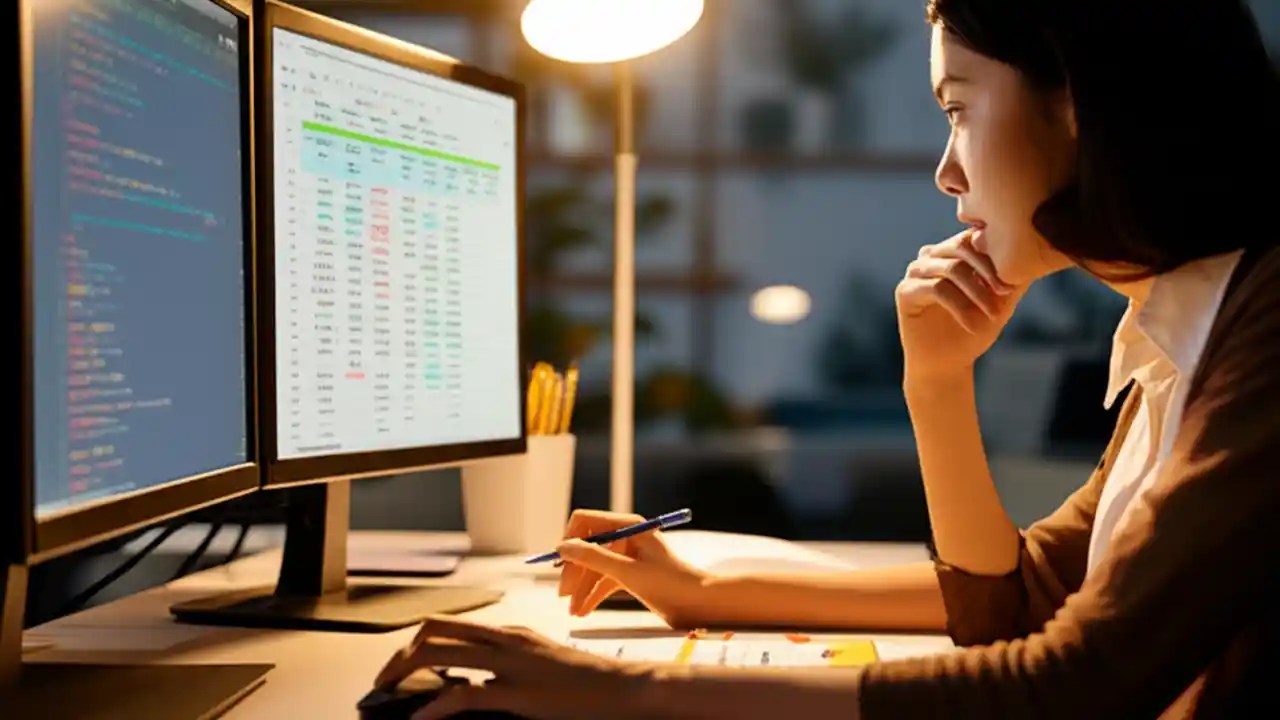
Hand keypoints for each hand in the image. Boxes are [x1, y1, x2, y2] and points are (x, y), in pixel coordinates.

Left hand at [375, 616, 653, 719]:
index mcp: (510, 633)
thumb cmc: (586, 683)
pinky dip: (434, 707)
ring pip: (440, 652)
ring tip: (386, 693)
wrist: (621, 687)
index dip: (417, 641)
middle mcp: (505, 639)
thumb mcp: (541, 666)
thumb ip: (508, 669)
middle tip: (384, 681)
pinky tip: (420, 719)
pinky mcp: (518, 693)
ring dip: (404, 671)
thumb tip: (476, 686)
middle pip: (435, 630)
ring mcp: (510, 664)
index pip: (450, 625)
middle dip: (400, 654)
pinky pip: (464, 696)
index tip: (401, 665)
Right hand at [556, 509, 707, 625]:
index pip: (585, 521)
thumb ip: (593, 558)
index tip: (560, 564)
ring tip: (573, 611)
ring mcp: (628, 555)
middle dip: (575, 571)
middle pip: (587, 547)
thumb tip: (562, 547)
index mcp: (629, 525)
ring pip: (594, 567)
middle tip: (563, 596)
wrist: (700, 605)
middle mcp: (626, 536)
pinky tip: (583, 610)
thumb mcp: (627, 572)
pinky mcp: (631, 574)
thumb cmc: (669, 584)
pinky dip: (594, 594)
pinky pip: (605, 580)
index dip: (569, 539)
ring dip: (582, 587)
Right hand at [896, 230, 1023, 380]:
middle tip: (1005, 294)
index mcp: (952, 251)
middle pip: (962, 246)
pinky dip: (960, 307)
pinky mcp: (905, 291)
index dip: (996, 254)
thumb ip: (1014, 280)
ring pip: (951, 268)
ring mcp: (916, 271)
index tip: (1013, 283)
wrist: (947, 364)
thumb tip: (1036, 257)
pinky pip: (936, 289)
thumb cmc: (974, 330)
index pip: (974, 235)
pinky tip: (973, 325)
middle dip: (988, 270)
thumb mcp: (1001, 303)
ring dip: (977, 292)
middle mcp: (931, 256)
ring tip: (994, 315)